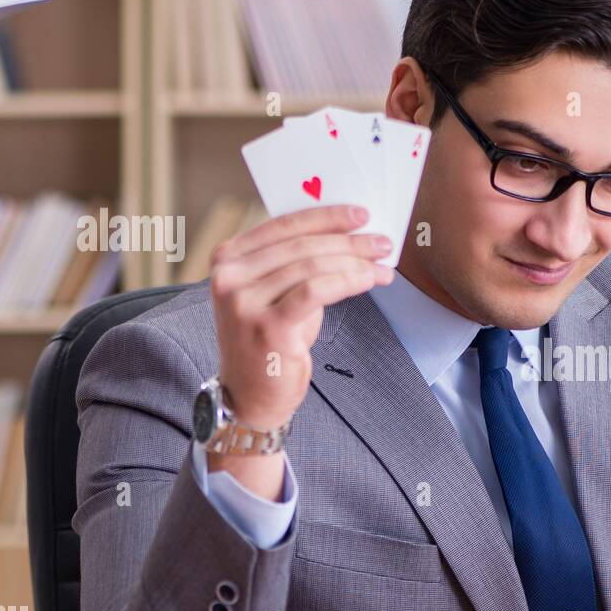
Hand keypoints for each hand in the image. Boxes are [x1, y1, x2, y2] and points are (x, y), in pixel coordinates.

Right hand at [204, 205, 392, 493]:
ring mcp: (244, 302)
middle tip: (383, 243)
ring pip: (312, 266)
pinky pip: (316, 291)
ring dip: (355, 263)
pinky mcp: (267, 327)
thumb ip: (296, 262)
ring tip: (383, 266)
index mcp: (227, 258)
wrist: (250, 395)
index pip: (283, 224)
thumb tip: (349, 236)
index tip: (360, 214)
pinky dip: (347, 281)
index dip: (326, 216)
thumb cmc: (271, 339)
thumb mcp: (276, 293)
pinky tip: (369, 280)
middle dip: (349, 241)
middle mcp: (229, 276)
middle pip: (302, 245)